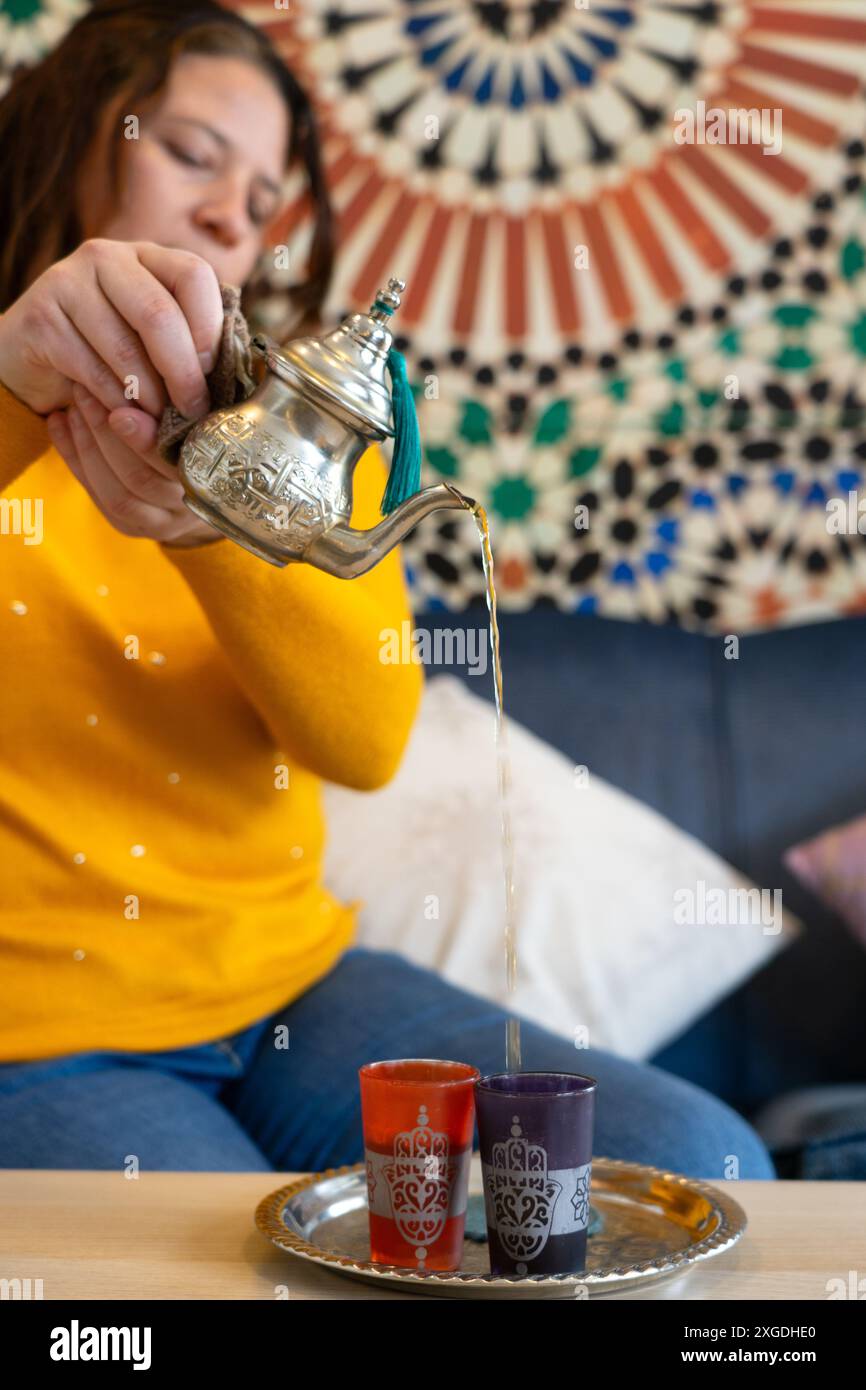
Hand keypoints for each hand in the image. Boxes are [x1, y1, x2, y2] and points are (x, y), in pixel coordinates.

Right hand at [0, 237, 222, 418]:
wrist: (33, 357)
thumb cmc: (107, 351)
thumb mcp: (150, 338)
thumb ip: (186, 342)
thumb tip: (229, 380)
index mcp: (146, 255)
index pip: (193, 274)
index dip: (210, 327)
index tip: (212, 373)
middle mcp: (106, 257)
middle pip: (159, 313)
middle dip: (183, 372)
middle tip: (193, 411)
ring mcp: (68, 281)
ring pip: (125, 346)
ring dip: (149, 396)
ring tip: (160, 422)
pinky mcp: (42, 317)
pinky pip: (90, 368)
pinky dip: (115, 401)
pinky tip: (124, 416)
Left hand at [45, 382, 222, 546]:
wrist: (210, 471)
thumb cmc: (209, 422)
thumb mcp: (214, 406)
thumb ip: (198, 390)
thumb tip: (190, 360)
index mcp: (217, 479)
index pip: (177, 466)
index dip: (145, 440)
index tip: (121, 410)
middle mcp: (189, 508)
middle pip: (141, 481)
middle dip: (107, 436)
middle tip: (86, 392)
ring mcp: (159, 522)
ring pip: (117, 495)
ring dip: (89, 446)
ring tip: (74, 405)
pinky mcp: (131, 526)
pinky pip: (96, 496)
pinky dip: (74, 458)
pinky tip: (59, 423)